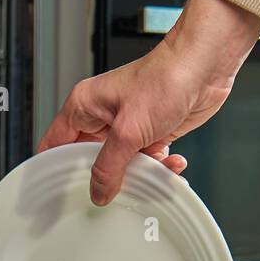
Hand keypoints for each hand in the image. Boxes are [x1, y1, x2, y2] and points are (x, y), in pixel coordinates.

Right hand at [37, 0, 259, 205]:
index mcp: (84, 106)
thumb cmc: (165, 79)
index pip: (55, 144)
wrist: (205, 67)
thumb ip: (109, 167)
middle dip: (105, 178)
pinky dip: (160, 167)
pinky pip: (147, 161)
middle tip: (113, 193)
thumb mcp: (128, 132)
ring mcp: (127, 126)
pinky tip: (173, 163)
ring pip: (121, 165)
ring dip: (140, 173)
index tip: (59, 193)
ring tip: (153, 172)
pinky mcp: (150, 133)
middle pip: (90, 161)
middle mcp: (102, 116)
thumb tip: (98, 192)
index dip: (54, 168)